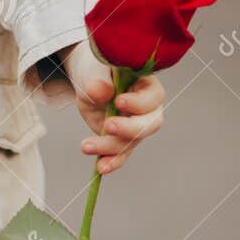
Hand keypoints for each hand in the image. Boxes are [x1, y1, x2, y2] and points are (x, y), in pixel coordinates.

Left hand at [60, 40, 164, 176]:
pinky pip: (121, 154)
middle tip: (108, 126)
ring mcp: (136, 126)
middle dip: (130, 129)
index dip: (138, 102)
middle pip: (150, 124)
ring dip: (111, 148)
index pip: (153, 97)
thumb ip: (98, 79)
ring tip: (86, 146)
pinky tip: (101, 168)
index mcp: (147, 85)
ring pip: (132, 142)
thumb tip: (100, 91)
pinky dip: (112, 161)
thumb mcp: (95, 71)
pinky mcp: (122, 139)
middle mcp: (147, 108)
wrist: (91, 80)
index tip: (118, 100)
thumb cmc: (99, 71)